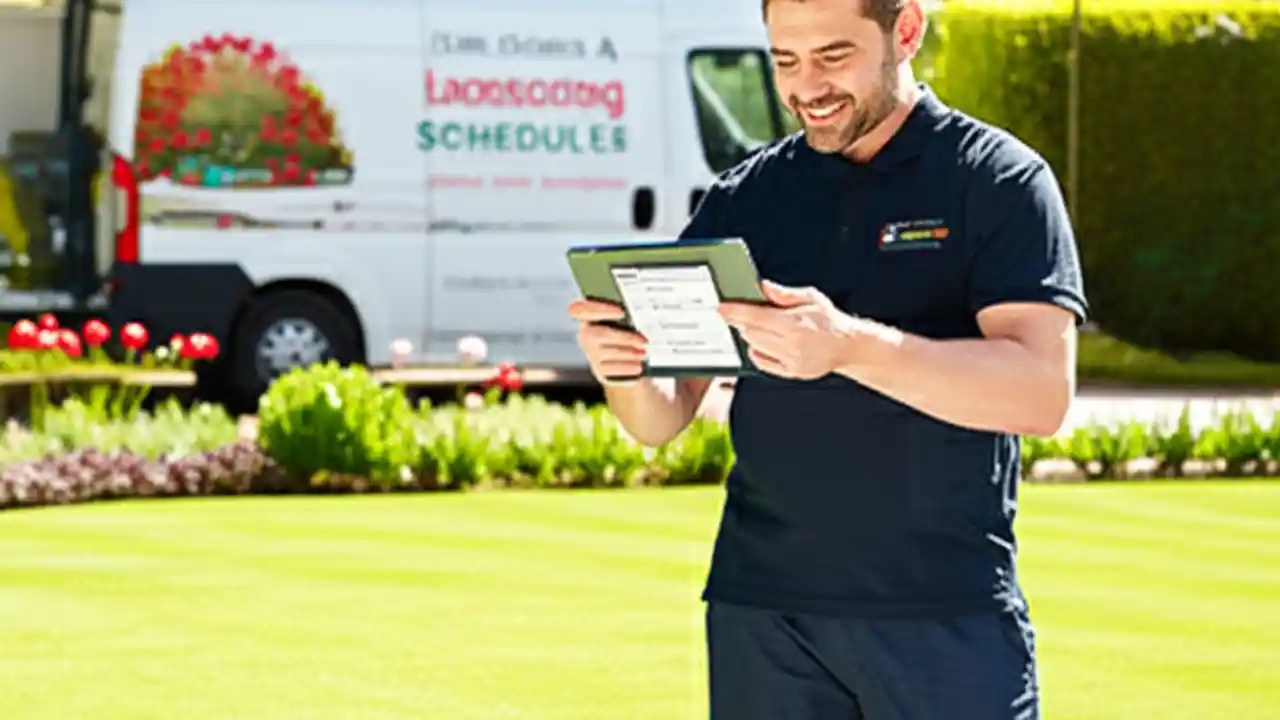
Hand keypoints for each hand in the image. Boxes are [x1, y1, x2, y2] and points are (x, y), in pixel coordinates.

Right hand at [568, 299, 646, 384]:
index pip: (580, 310)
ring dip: (627, 353)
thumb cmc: (627, 330)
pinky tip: (637, 367)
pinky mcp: (599, 369)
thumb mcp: (625, 319)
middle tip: (643, 341)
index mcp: (590, 316)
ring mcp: (591, 353)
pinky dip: (625, 368)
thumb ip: (628, 315)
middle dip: (623, 338)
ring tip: (644, 354)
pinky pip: (609, 370)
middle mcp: (586, 334)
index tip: (621, 312)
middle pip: (596, 335)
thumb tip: (643, 315)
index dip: (598, 309)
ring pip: (604, 353)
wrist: (628, 357)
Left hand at [718, 280, 867, 379]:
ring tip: (759, 326)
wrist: (848, 346)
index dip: (735, 312)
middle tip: (742, 313)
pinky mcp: (791, 372)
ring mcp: (791, 361)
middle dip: (742, 322)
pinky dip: (757, 351)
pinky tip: (764, 342)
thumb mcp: (810, 298)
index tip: (722, 308)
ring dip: (750, 336)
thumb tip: (762, 286)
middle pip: (751, 333)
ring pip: (755, 347)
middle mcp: (792, 345)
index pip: (756, 317)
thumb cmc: (830, 320)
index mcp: (796, 324)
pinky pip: (762, 363)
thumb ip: (784, 294)